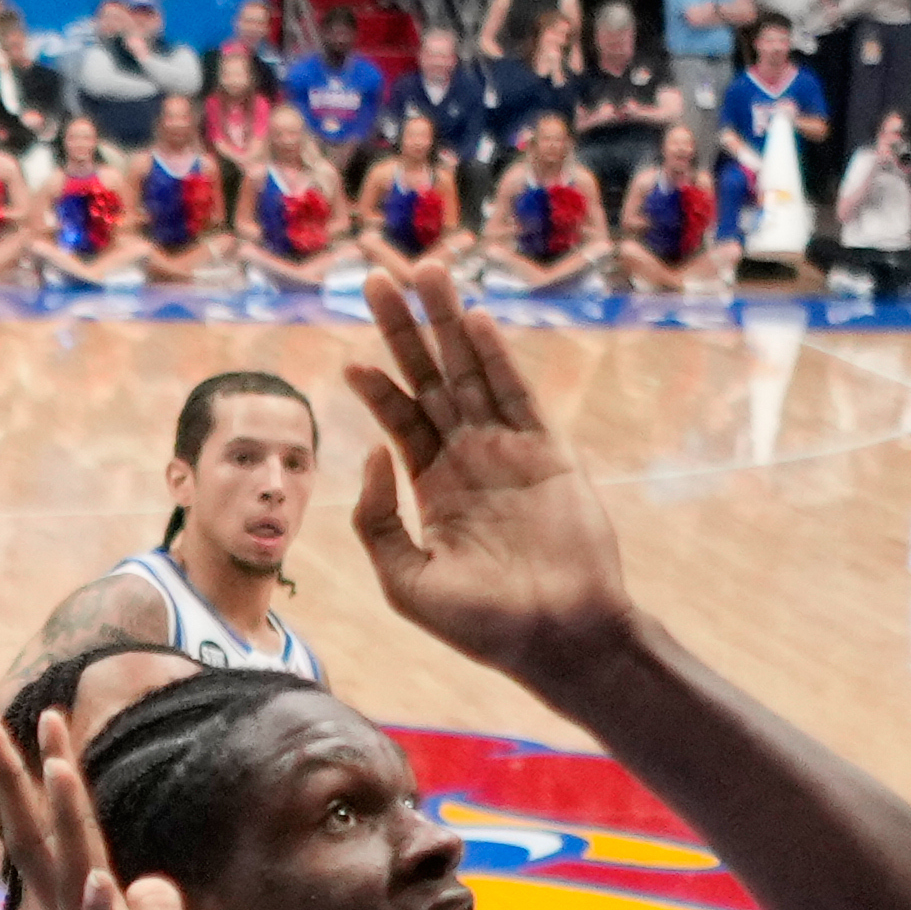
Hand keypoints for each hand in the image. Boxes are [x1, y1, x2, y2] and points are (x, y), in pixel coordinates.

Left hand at [346, 271, 636, 688]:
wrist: (558, 639)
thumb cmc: (483, 625)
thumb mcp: (405, 581)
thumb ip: (377, 521)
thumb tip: (372, 452)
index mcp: (436, 486)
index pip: (400, 419)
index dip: (376, 385)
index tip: (352, 356)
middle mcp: (471, 458)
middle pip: (430, 377)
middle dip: (404, 328)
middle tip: (377, 277)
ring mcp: (511, 451)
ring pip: (471, 371)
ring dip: (447, 322)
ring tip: (425, 270)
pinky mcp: (550, 454)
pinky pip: (518, 396)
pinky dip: (497, 358)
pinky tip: (473, 322)